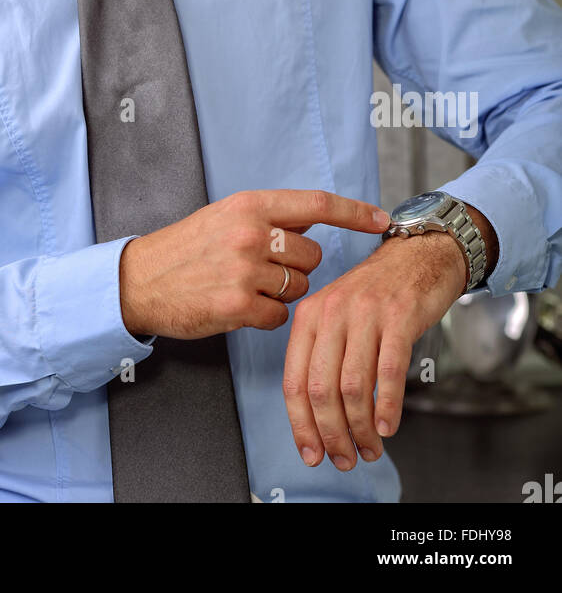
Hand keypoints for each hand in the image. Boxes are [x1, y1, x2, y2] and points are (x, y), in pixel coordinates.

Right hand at [118, 189, 390, 339]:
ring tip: (244, 286)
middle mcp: (250, 233)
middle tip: (262, 269)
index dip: (353, 211)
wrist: (140, 280)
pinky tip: (239, 307)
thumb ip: (267, 217)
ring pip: (299, 287)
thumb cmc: (186, 247)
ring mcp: (244, 270)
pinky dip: (266, 316)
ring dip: (281, 293)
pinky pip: (280, 317)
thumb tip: (313, 222)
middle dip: (298, 266)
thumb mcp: (225, 216)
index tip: (381, 217)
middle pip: (312, 254)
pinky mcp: (237, 306)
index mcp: (250, 205)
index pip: (316, 204)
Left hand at [282, 228, 465, 470]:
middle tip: (345, 458)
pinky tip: (389, 426)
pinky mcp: (399, 316)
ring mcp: (366, 314)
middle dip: (332, 434)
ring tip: (370, 448)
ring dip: (361, 428)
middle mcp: (332, 312)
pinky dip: (388, 406)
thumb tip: (320, 418)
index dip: (302, 424)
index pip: (294, 380)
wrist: (418, 254)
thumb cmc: (377, 292)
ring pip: (353, 386)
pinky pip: (389, 371)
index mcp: (309, 315)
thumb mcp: (338, 315)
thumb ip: (324, 357)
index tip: (311, 453)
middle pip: (321, 389)